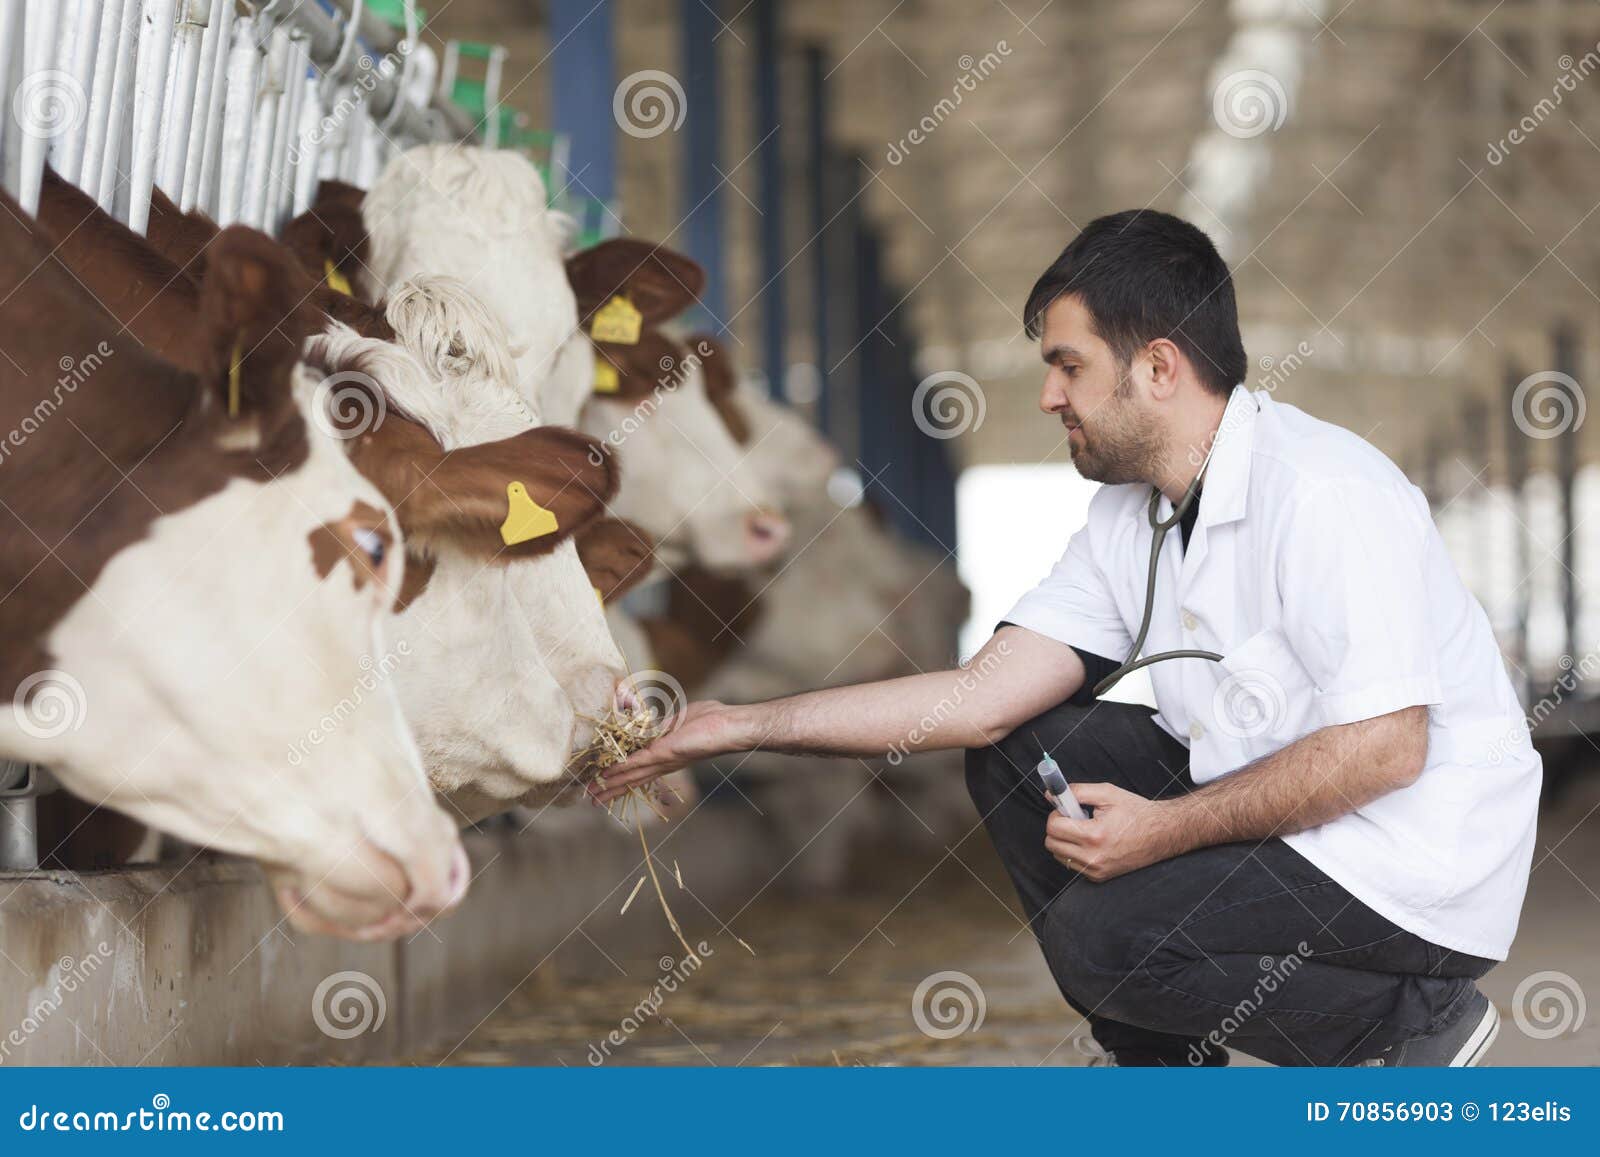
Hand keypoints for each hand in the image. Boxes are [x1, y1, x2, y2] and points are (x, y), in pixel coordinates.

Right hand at [588, 700, 750, 804]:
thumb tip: (650, 724)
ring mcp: (662, 759)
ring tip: (592, 794)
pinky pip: (637, 762)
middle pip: (630, 779)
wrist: (728, 726)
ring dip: (610, 784)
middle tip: (590, 799)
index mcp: (664, 756)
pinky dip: (621, 769)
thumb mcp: (679, 720)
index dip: (619, 777)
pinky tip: (607, 775)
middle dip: (610, 789)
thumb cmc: (711, 720)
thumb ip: (663, 725)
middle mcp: (661, 763)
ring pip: (630, 774)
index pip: (636, 770)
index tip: (602, 784)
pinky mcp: (664, 753)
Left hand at [1043, 783, 1189, 881]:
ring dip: (1064, 841)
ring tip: (1085, 829)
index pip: (1053, 827)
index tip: (1066, 808)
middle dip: (1057, 827)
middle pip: (1051, 844)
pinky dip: (1074, 852)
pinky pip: (1072, 864)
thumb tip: (1052, 794)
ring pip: (1059, 855)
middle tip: (1074, 818)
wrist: (1162, 834)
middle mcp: (1094, 857)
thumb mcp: (1107, 794)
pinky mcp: (1098, 877)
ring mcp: (1096, 870)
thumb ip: (1077, 791)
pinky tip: (1092, 841)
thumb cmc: (1137, 812)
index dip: (1056, 813)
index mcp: (1095, 835)